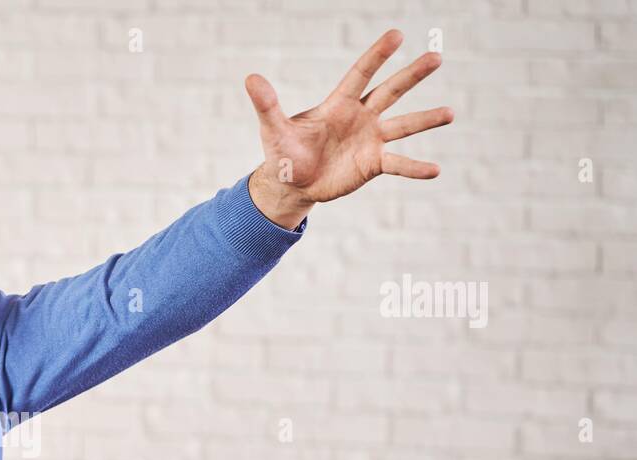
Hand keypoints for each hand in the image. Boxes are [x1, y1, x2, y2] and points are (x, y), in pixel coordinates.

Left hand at [244, 28, 453, 228]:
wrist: (292, 183)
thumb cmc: (283, 151)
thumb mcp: (274, 129)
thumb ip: (267, 105)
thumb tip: (250, 78)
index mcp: (339, 104)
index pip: (361, 74)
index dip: (377, 56)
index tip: (397, 35)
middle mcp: (360, 117)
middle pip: (390, 91)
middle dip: (412, 75)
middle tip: (436, 56)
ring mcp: (370, 140)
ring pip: (402, 125)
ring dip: (425, 119)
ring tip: (450, 113)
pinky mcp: (372, 164)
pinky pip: (398, 164)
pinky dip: (415, 167)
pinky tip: (436, 170)